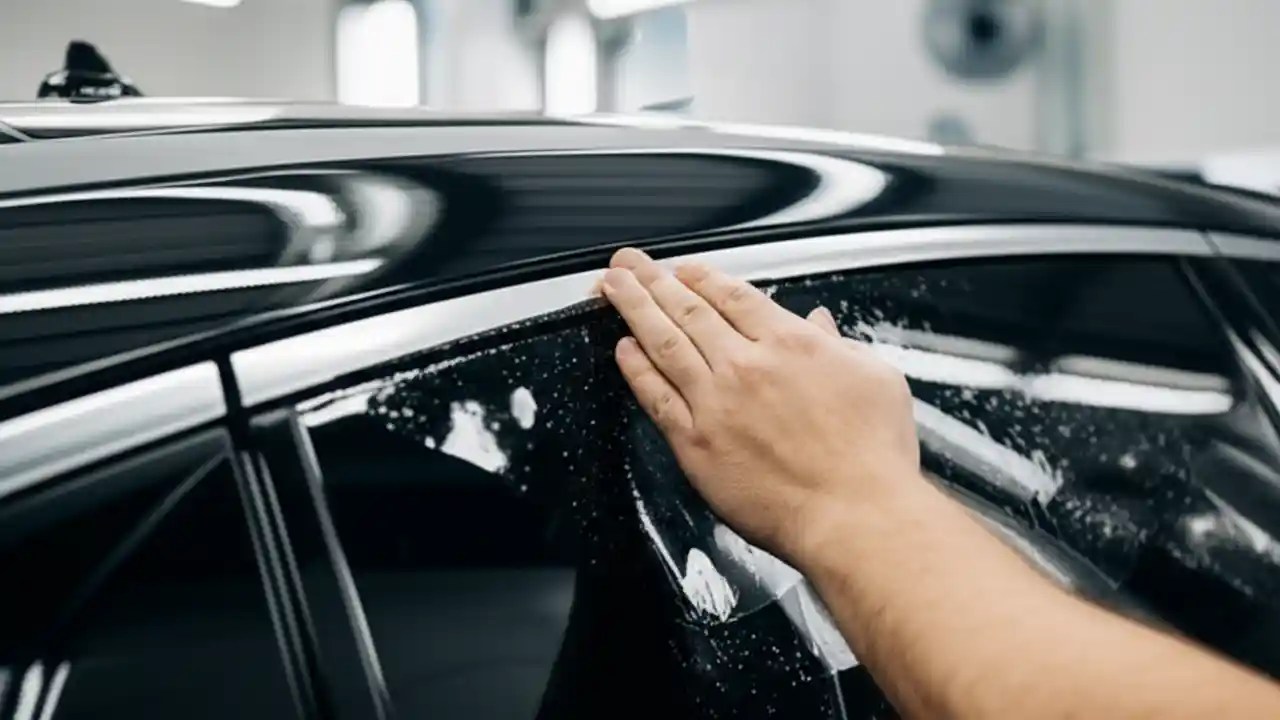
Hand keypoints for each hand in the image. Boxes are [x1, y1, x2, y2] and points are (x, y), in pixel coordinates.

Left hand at [600, 248, 924, 564]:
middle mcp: (746, 366)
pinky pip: (655, 397)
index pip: (733, 296)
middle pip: (688, 310)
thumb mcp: (876, 379)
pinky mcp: (695, 443)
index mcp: (790, 343)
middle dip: (654, 279)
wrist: (855, 514)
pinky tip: (623, 350)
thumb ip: (840, 345)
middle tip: (630, 263)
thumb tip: (821, 325)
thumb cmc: (872, 457)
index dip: (702, 277)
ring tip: (613, 287)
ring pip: (664, 343)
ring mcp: (715, 403)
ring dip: (634, 309)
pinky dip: (635, 369)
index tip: (684, 269)